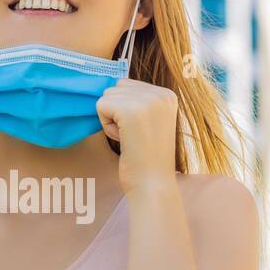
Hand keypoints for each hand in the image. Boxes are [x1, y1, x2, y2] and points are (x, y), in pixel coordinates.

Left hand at [96, 79, 178, 193]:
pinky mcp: (130, 111)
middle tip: (135, 136)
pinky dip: (106, 126)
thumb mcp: (150, 121)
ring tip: (131, 138)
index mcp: (168, 94)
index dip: (126, 110)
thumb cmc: (146, 158)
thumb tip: (109, 87)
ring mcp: (147, 100)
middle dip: (117, 113)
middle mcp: (161, 93)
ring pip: (107, 96)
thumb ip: (137, 101)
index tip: (142, 131)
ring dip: (112, 120)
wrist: (152, 183)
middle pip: (116, 88)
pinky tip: (124, 140)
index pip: (128, 85)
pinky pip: (101, 106)